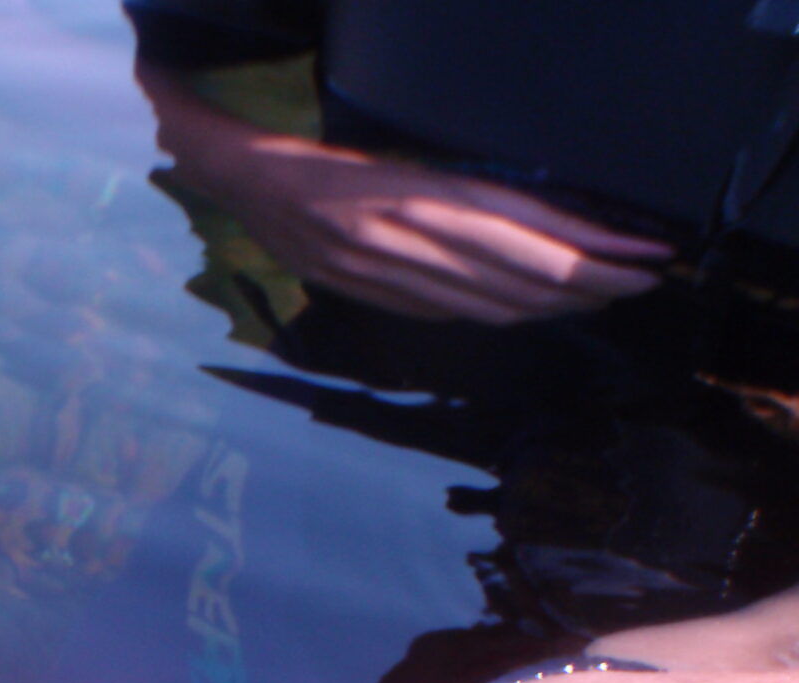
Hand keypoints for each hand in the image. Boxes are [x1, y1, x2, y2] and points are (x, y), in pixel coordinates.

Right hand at [143, 64, 671, 323]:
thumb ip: (456, 199)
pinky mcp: (366, 291)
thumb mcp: (400, 165)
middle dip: (589, 285)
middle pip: (519, 275)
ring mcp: (385, 270)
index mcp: (422, 193)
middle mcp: (408, 236)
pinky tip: (526, 311)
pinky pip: (446, 311)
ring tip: (602, 299)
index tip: (641, 254)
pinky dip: (496, 313)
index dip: (590, 250)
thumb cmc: (326, 163)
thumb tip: (532, 232)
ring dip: (552, 306)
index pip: (527, 232)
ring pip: (490, 301)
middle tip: (642, 284)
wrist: (246, 182)